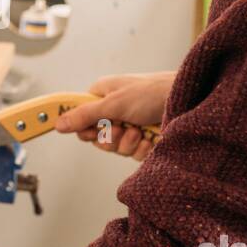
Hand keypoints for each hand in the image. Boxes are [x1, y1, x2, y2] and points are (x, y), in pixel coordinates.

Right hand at [54, 72, 174, 160]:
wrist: (189, 101)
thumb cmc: (152, 92)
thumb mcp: (113, 103)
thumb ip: (84, 115)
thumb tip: (57, 123)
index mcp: (103, 96)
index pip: (81, 120)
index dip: (87, 129)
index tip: (95, 129)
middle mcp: (115, 111)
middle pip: (98, 138)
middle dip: (112, 138)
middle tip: (123, 127)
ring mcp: (131, 126)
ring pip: (116, 148)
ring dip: (129, 142)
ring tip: (142, 130)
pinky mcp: (145, 140)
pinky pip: (134, 154)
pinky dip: (143, 148)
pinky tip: (152, 138)